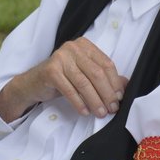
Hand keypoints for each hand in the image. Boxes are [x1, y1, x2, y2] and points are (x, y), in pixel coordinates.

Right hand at [0, 37, 126, 120]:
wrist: (34, 83)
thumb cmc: (62, 78)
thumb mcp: (84, 75)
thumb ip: (104, 77)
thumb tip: (126, 84)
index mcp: (85, 46)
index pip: (106, 64)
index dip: (115, 83)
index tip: (119, 98)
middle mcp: (73, 48)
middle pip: (97, 73)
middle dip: (107, 94)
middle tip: (112, 109)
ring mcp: (60, 57)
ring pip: (84, 83)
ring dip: (95, 101)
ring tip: (100, 113)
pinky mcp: (50, 70)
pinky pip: (70, 90)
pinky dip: (79, 103)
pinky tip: (85, 111)